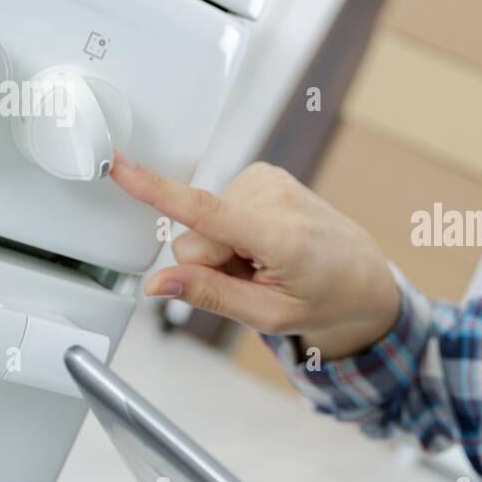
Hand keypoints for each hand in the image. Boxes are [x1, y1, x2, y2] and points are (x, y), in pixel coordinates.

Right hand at [109, 153, 401, 359]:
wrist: (362, 274)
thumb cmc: (324, 297)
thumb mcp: (269, 314)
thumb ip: (211, 295)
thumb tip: (158, 283)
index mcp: (280, 236)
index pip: (204, 212)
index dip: (155, 191)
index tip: (119, 166)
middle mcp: (275, 198)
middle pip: (193, 238)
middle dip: (212, 265)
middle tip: (255, 279)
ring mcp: (269, 180)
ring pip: (203, 226)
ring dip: (227, 251)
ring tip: (265, 262)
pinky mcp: (262, 174)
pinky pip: (217, 210)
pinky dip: (235, 233)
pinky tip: (264, 244)